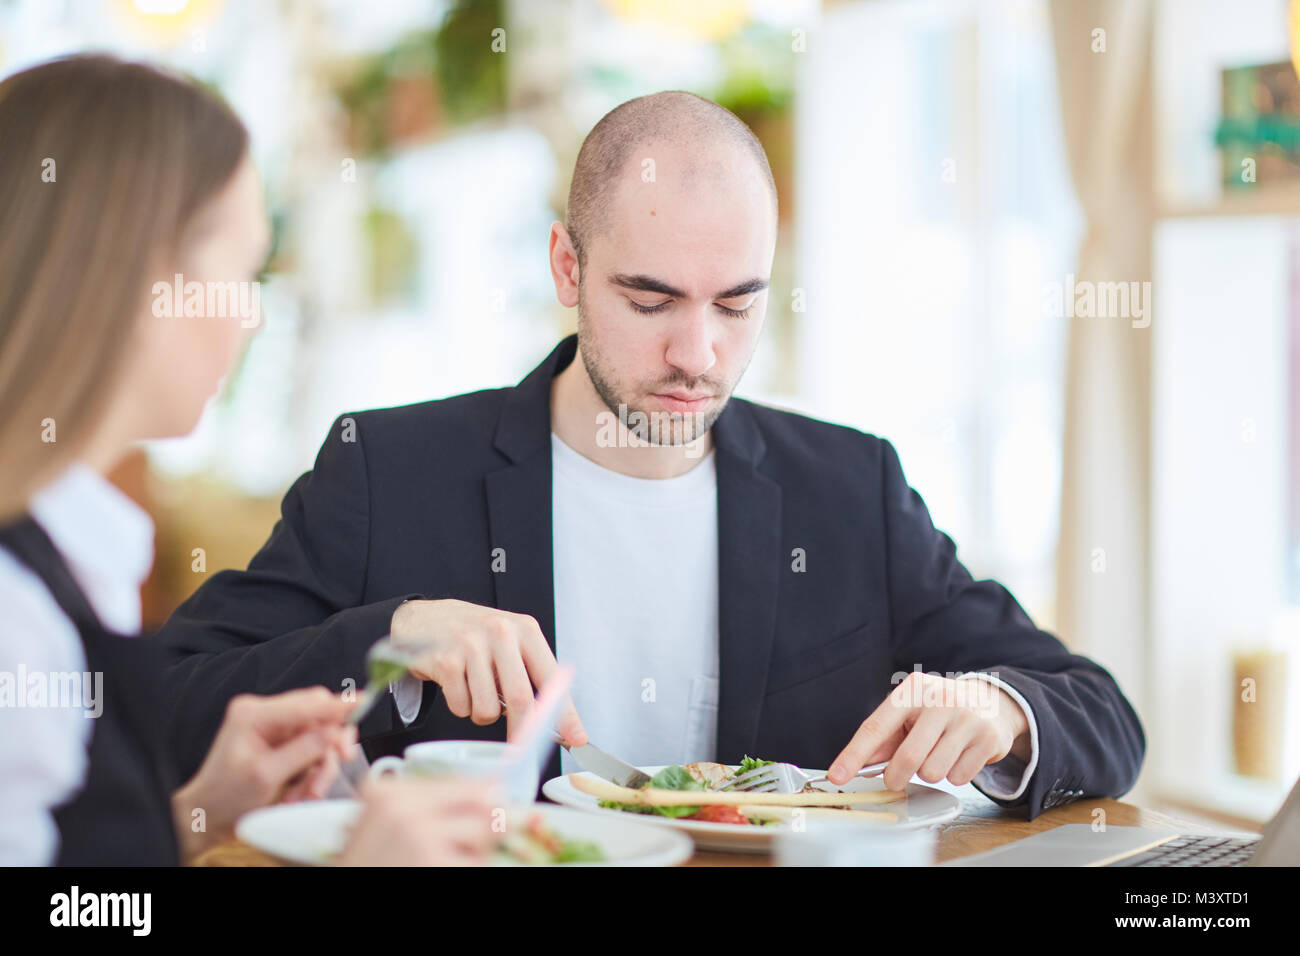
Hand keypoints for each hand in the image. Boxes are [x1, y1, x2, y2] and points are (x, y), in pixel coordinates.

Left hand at [172, 688, 357, 858]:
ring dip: (319, 767)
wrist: (209, 815)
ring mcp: (273, 727)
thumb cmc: (226, 797)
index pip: (306, 703)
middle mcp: (264, 714)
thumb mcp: (266, 776)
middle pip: (317, 716)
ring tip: (306, 793)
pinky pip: (311, 748)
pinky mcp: (280, 741)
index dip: (337, 704)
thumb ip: (302, 751)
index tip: (364, 701)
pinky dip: (312, 771)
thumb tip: (333, 732)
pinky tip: (299, 790)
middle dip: (329, 746)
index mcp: (253, 714)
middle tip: (338, 765)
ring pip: (318, 736)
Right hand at [333, 776, 500, 865]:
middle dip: (489, 822)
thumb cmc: (365, 865)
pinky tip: (438, 868)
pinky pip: (476, 864)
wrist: (346, 904)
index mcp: (389, 792)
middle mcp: (402, 808)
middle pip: (482, 800)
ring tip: (445, 860)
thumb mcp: (384, 824)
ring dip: (477, 852)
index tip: (497, 804)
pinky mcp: (433, 864)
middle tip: (476, 841)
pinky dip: (468, 868)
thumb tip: (494, 795)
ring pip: (485, 833)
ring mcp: (418, 837)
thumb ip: (429, 804)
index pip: (464, 781)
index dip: (487, 796)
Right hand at [390, 598, 587, 745]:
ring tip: (476, 692)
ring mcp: (470, 645)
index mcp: (525, 629)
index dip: (565, 714)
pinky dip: (460, 706)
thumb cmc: (475, 637)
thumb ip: (535, 677)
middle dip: (522, 730)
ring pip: (487, 709)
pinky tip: (457, 685)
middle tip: (520, 746)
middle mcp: (501, 632)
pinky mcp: (445, 660)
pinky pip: (461, 707)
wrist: (424, 620)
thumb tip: (564, 724)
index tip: (577, 738)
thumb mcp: (511, 643)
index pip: (551, 678)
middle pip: (520, 699)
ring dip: (482, 714)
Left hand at [826, 672, 1030, 790]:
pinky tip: (959, 755)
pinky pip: (959, 777)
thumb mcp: (908, 714)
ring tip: (937, 754)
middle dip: (896, 776)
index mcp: (912, 689)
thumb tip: (856, 768)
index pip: (876, 726)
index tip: (837, 776)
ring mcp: (967, 718)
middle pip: (908, 757)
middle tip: (895, 778)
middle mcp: (940, 699)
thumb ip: (883, 740)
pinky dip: (954, 775)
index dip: (854, 754)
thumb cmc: (938, 710)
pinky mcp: (988, 738)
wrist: (991, 701)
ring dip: (929, 773)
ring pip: (934, 772)